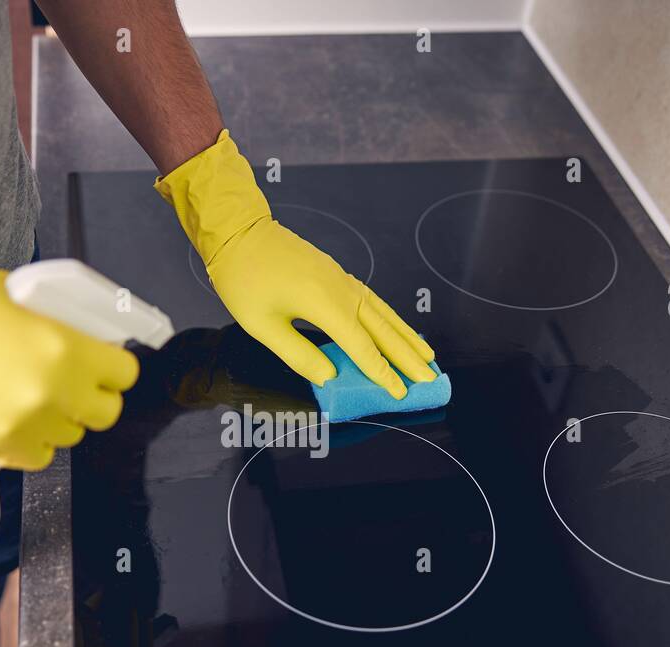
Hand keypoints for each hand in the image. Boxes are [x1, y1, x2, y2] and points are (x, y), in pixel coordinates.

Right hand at [0, 217, 137, 469]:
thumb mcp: (15, 295)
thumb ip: (57, 323)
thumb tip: (85, 337)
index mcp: (63, 348)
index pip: (123, 374)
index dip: (114, 367)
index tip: (104, 363)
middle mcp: (51, 393)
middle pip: (105, 413)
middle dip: (94, 397)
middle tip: (74, 383)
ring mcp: (22, 426)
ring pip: (69, 437)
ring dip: (59, 419)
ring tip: (30, 396)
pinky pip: (36, 457)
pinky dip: (30, 441)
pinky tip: (11, 417)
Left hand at [155, 130, 435, 399]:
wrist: (238, 232)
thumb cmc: (244, 279)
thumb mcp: (262, 326)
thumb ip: (298, 355)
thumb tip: (330, 378)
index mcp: (324, 304)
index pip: (362, 346)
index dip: (382, 372)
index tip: (400, 392)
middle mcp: (341, 290)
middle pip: (383, 329)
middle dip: (408, 357)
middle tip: (431, 380)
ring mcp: (342, 279)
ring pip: (383, 313)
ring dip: (406, 337)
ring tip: (428, 357)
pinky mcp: (337, 273)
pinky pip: (373, 300)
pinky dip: (391, 318)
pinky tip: (398, 329)